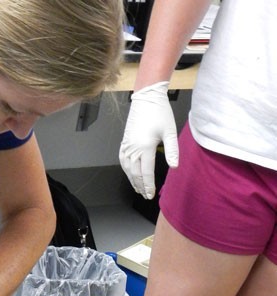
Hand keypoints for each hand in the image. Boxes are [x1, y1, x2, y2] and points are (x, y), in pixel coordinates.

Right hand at [119, 81, 178, 199]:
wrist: (146, 98)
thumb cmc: (159, 112)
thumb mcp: (170, 131)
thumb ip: (172, 150)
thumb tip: (174, 166)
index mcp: (145, 147)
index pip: (146, 173)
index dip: (149, 185)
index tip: (151, 194)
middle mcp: (133, 148)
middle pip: (135, 174)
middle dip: (140, 186)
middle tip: (145, 195)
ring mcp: (127, 145)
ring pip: (127, 169)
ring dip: (132, 180)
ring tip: (138, 189)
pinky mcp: (124, 141)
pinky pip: (123, 160)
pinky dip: (126, 170)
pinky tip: (130, 174)